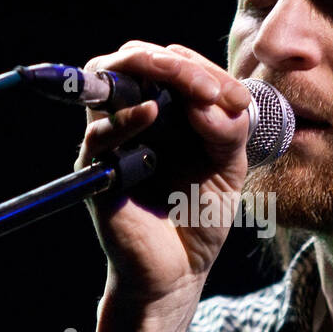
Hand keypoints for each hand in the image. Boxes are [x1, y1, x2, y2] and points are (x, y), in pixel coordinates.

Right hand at [75, 40, 253, 307]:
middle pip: (135, 58)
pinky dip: (125, 119)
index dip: (202, 68)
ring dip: (151, 71)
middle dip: (174, 62)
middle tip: (210, 88)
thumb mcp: (229, 166)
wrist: (179, 272)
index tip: (236, 97)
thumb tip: (211, 98)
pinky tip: (153, 115)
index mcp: (165, 109)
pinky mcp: (96, 172)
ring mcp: (111, 141)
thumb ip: (229, 129)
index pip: (171, 63)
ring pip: (107, 78)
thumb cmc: (199, 216)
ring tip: (194, 89)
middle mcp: (132, 117)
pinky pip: (98, 134)